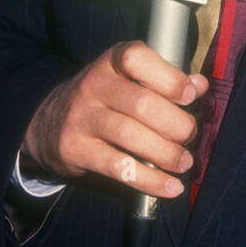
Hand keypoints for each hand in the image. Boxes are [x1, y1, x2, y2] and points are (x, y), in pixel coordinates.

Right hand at [20, 42, 208, 197]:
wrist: (46, 125)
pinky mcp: (76, 150)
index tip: (189, 96)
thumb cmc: (101, 98)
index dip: (168, 78)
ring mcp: (82, 117)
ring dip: (166, 153)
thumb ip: (163, 80)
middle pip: (142, 104)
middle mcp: (94, 86)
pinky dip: (149, 180)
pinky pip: (118, 167)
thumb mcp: (126, 80)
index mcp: (111, 62)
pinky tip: (169, 187)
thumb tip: (199, 84)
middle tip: (189, 136)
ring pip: (131, 136)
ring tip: (184, 162)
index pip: (137, 59)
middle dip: (176, 124)